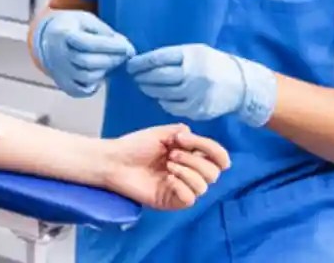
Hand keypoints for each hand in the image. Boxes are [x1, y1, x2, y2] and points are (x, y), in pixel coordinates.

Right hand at [32, 10, 135, 97]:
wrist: (48, 37)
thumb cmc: (73, 26)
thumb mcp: (86, 19)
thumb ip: (104, 31)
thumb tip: (125, 47)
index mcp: (63, 34)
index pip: (89, 43)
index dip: (111, 46)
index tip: (127, 47)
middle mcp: (58, 55)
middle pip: (88, 62)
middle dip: (112, 59)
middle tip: (126, 56)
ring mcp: (59, 71)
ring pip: (86, 77)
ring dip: (105, 71)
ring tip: (114, 62)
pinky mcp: (62, 83)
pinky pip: (80, 91)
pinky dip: (94, 86)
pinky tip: (101, 75)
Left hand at [103, 124, 229, 209]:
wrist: (114, 160)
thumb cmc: (135, 146)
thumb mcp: (162, 133)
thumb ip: (183, 132)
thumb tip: (194, 136)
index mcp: (191, 156)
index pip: (218, 158)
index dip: (213, 149)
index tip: (185, 140)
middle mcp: (189, 173)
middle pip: (214, 173)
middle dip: (195, 160)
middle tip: (172, 154)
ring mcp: (181, 188)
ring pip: (204, 186)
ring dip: (188, 171)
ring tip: (168, 165)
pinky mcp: (171, 201)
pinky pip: (190, 199)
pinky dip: (182, 186)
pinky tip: (167, 179)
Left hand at [126, 44, 277, 125]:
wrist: (241, 85)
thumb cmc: (212, 65)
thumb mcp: (196, 52)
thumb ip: (174, 56)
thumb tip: (146, 61)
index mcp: (191, 56)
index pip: (158, 59)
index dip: (141, 63)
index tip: (131, 65)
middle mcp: (193, 74)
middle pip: (159, 76)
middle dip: (143, 77)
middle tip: (134, 76)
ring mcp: (196, 93)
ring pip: (164, 93)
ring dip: (150, 89)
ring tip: (144, 85)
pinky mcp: (198, 108)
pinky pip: (173, 107)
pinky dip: (164, 102)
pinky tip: (160, 97)